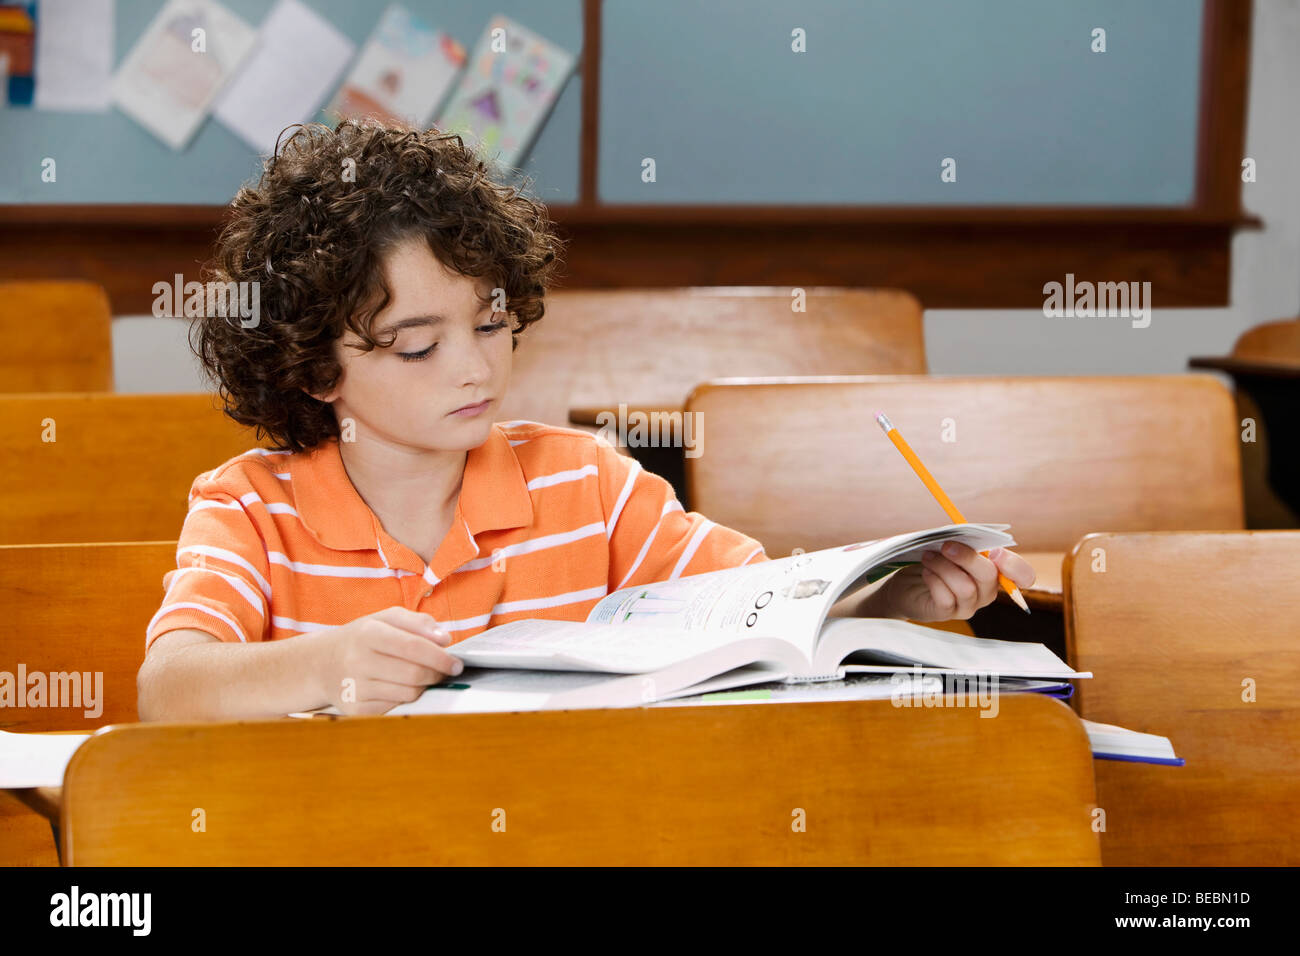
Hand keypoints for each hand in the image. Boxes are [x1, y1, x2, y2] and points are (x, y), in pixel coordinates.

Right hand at [307, 606, 463, 714]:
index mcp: (367, 633)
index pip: (413, 647)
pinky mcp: (355, 708)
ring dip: (423, 685)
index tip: (456, 663)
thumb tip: (444, 639)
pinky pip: (396, 706)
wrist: (320, 664)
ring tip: (420, 675)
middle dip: (437, 673)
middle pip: (414, 674)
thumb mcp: (385, 619)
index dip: (440, 657)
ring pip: (409, 693)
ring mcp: (354, 687)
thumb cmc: (361, 638)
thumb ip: (418, 622)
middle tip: (445, 671)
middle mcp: (357, 661)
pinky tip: (398, 686)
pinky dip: (405, 697)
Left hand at [864, 543, 1036, 622]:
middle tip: (946, 545)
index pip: (1024, 576)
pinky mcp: (947, 614)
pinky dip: (934, 580)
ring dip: (944, 567)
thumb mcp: (952, 545)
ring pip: (966, 588)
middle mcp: (986, 592)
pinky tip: (926, 572)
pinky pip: (946, 598)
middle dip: (967, 557)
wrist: (906, 583)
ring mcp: (968, 605)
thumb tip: (965, 532)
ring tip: (928, 557)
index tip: (994, 552)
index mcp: (995, 571)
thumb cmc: (935, 560)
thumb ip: (965, 540)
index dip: (1015, 566)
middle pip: (989, 577)